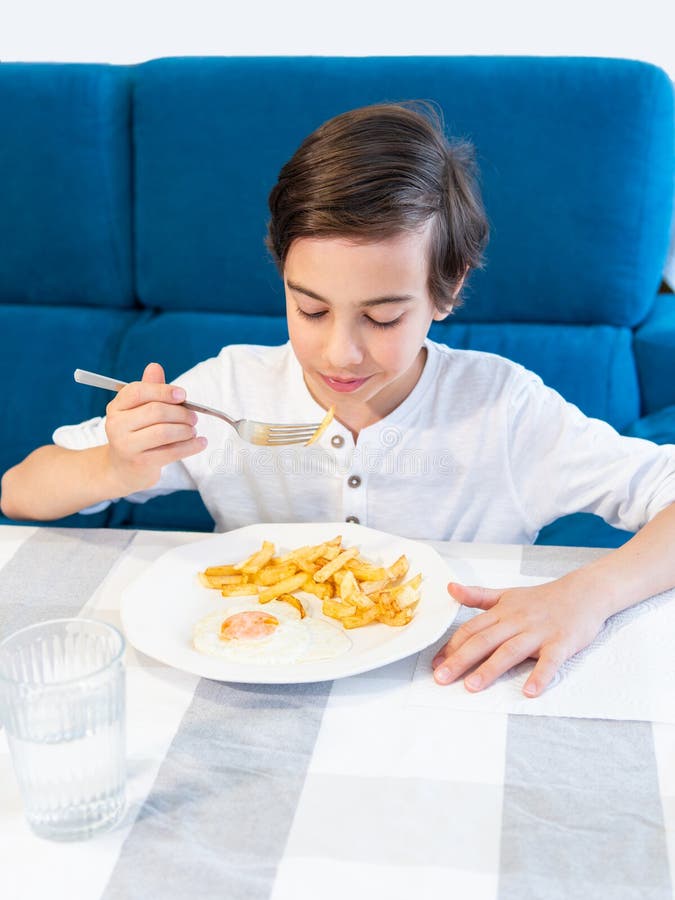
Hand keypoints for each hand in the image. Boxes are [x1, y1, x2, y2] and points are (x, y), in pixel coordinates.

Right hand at [104, 362, 206, 493]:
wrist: (123, 468)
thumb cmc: (136, 434)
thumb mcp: (139, 409)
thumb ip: (149, 389)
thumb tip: (155, 366)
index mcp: (116, 406)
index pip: (138, 391)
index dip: (163, 390)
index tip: (182, 395)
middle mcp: (117, 424)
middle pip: (155, 411)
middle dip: (181, 413)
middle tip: (193, 417)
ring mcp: (126, 445)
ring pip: (164, 432)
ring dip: (186, 430)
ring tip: (193, 430)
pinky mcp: (140, 463)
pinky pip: (171, 452)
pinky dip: (191, 446)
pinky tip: (200, 442)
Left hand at [432, 579, 607, 696]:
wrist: (583, 593)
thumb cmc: (542, 599)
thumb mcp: (507, 595)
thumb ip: (477, 596)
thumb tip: (449, 588)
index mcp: (502, 612)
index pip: (471, 629)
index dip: (452, 646)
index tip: (435, 663)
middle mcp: (517, 621)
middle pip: (484, 641)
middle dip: (460, 660)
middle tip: (441, 678)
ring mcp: (539, 632)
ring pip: (510, 651)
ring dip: (490, 669)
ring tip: (472, 686)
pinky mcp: (561, 643)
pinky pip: (550, 661)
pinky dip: (540, 676)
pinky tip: (529, 692)